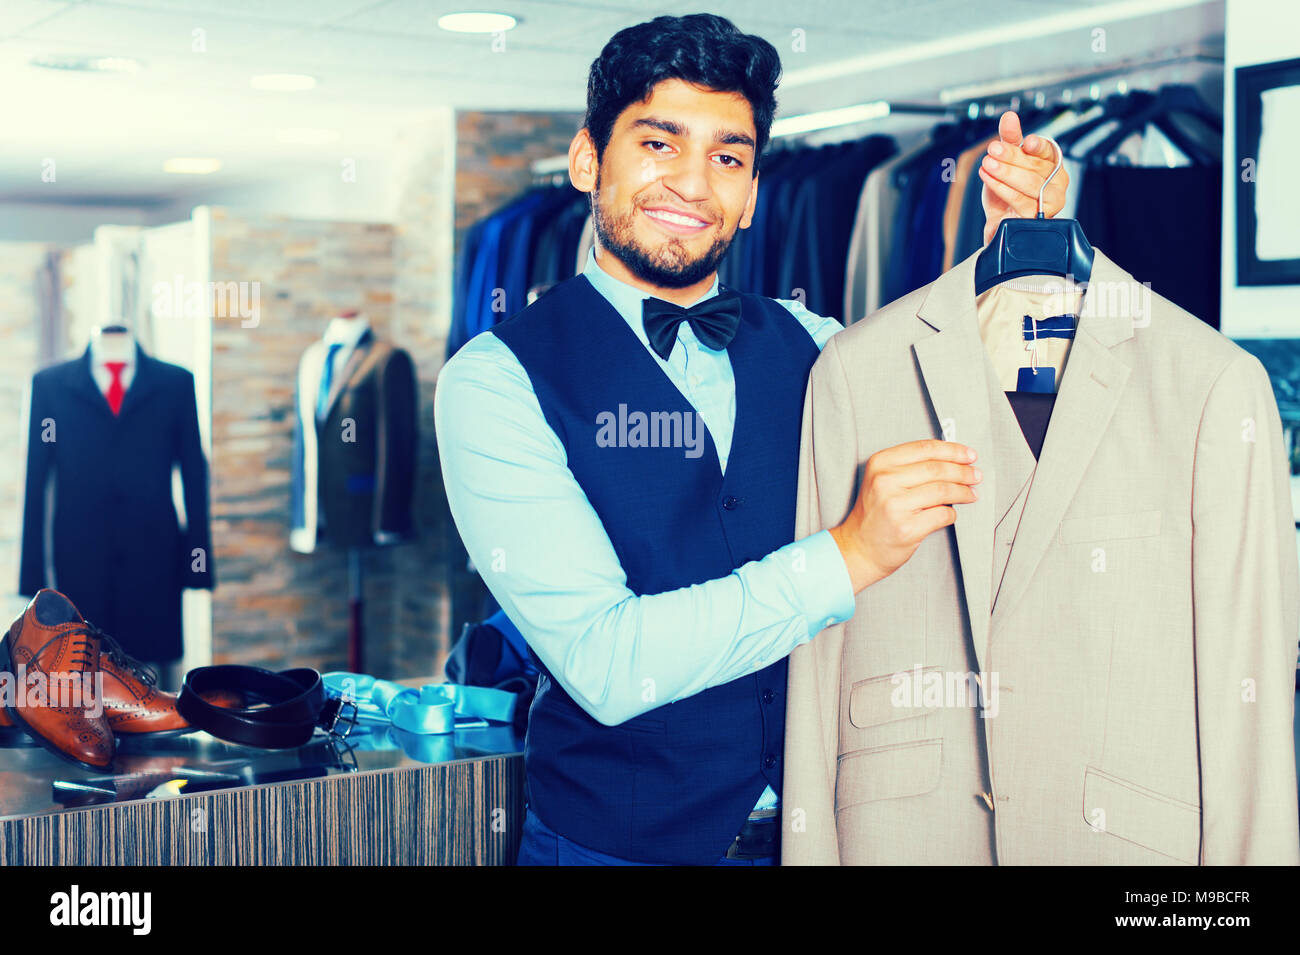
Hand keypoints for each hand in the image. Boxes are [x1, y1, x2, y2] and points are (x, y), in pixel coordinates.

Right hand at [829, 439, 981, 592]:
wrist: (859, 548)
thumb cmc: (875, 514)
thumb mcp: (882, 480)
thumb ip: (910, 467)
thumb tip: (953, 459)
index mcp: (880, 464)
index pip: (925, 449)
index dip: (952, 450)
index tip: (968, 454)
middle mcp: (885, 481)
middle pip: (937, 469)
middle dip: (963, 471)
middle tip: (975, 475)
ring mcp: (895, 505)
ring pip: (943, 490)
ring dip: (963, 492)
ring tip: (971, 494)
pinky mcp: (907, 528)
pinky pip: (942, 514)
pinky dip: (953, 513)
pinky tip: (952, 513)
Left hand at [979, 110, 1069, 244]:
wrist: (999, 220)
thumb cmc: (1007, 190)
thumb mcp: (1006, 161)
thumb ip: (1010, 139)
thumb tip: (1009, 116)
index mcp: (1052, 164)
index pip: (1049, 151)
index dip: (1038, 146)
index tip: (1026, 142)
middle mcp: (1057, 182)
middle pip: (1036, 166)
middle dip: (1012, 157)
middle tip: (992, 150)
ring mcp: (1051, 201)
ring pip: (1030, 184)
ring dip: (1006, 173)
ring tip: (988, 164)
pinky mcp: (1039, 217)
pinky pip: (1021, 201)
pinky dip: (1002, 189)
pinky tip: (989, 179)